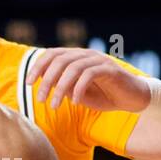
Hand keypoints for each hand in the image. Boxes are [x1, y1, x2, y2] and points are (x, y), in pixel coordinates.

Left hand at [27, 48, 148, 112]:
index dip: (38, 66)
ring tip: (54, 105)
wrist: (133, 99)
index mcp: (77, 57)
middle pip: (59, 61)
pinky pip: (90, 75)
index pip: (52, 54)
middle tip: (40, 99)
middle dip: (46, 80)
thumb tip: (46, 86)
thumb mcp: (78, 93)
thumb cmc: (105, 96)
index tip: (28, 82)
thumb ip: (63, 87)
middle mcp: (87, 55)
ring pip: (73, 68)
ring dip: (60, 88)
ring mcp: (99, 60)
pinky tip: (75, 102)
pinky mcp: (110, 70)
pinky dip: (79, 89)